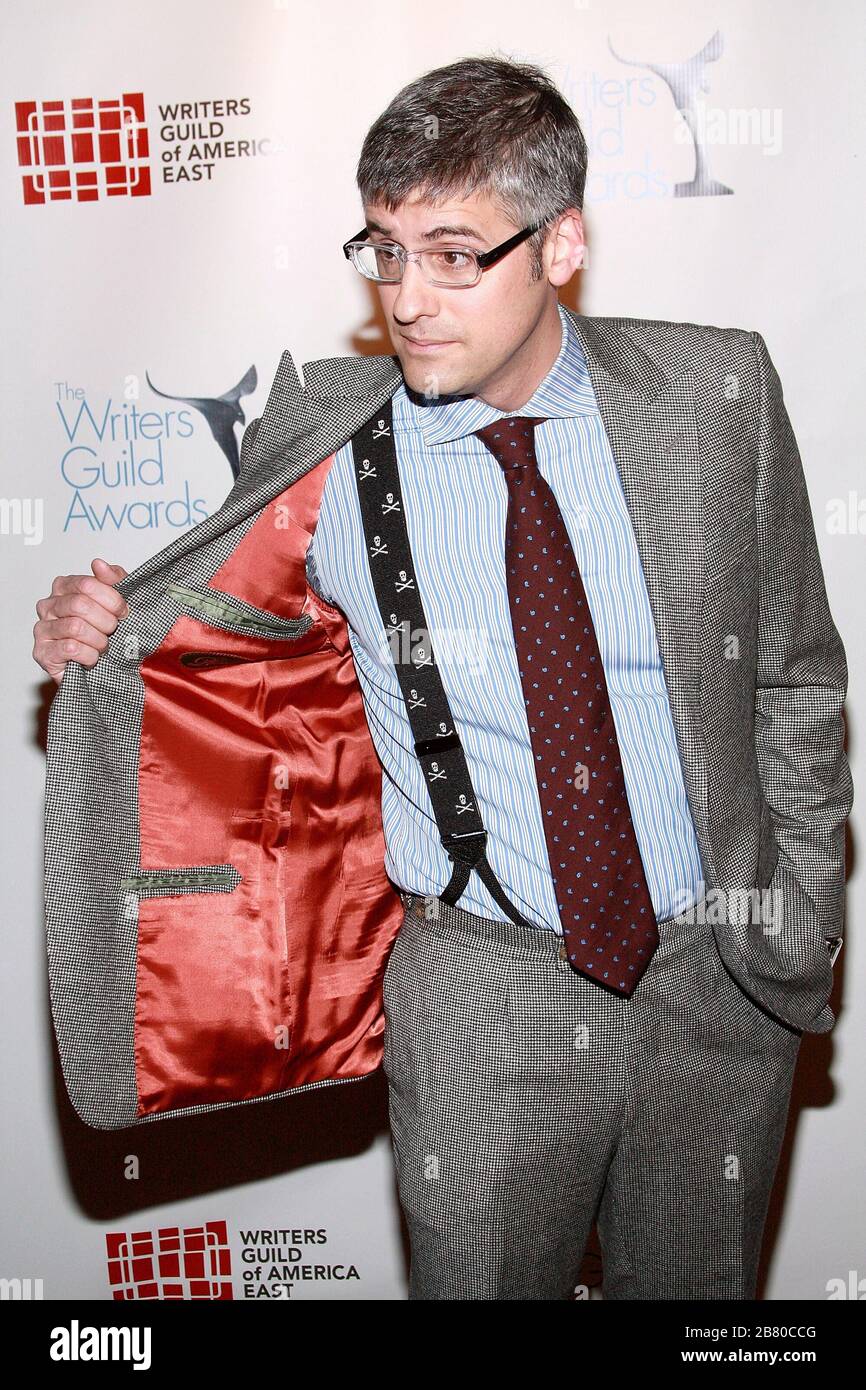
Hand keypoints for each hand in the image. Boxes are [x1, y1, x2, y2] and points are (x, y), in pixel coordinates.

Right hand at [33, 558, 129, 684]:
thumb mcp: (116, 602)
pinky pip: (70, 648)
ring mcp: (42, 629)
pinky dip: (89, 655)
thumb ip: (112, 579)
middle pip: (80, 605)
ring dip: (98, 640)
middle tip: (112, 631)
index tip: (123, 611)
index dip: (111, 599)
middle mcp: (49, 605)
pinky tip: (92, 658)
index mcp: (64, 587)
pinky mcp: (42, 652)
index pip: (87, 584)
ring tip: (103, 646)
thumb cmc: (105, 631)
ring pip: (75, 627)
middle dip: (105, 621)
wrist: (100, 668)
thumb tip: (98, 564)